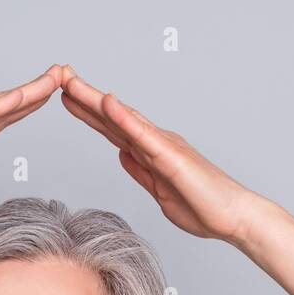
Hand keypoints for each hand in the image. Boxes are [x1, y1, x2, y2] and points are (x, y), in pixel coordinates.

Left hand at [57, 66, 251, 240]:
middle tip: (61, 76)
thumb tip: (122, 154)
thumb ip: (141, 171)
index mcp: (151, 152)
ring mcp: (163, 146)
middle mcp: (156, 142)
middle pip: (113, 118)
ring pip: (123, 119)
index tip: (66, 98)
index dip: (89, 113)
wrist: (232, 217)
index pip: (113, 129)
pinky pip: (143, 134)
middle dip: (85, 98)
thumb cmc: (202, 207)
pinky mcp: (171, 157)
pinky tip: (107, 103)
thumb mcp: (159, 191)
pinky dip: (124, 117)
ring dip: (96, 100)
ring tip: (72, 83)